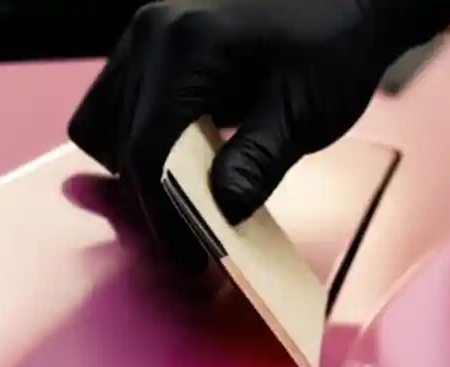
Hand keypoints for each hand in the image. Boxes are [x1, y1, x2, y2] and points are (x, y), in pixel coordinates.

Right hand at [67, 0, 449, 269]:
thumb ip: (258, 162)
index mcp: (189, 46)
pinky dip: (140, 145)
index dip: (161, 214)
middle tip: (191, 243)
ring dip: (138, 171)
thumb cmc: (331, 51)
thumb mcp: (302, 114)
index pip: (148, 146)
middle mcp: (154, 34)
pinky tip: (181, 169)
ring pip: (104, 124)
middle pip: (118, 140)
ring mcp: (146, 39)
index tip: (186, 258)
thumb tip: (223, 211)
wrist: (344, 8)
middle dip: (150, 198)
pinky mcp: (150, 51)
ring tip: (185, 206)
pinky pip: (118, 108)